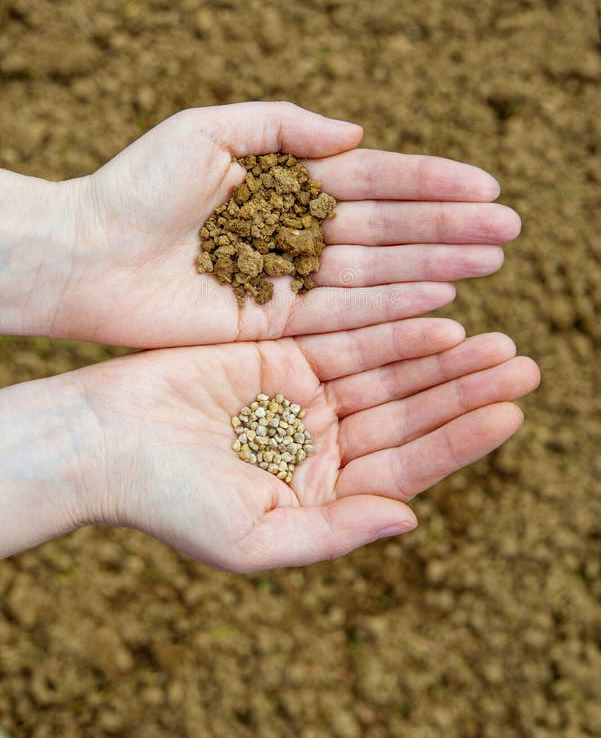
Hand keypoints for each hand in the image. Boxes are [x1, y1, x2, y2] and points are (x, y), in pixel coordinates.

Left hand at [4, 102, 519, 345]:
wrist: (88, 252)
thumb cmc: (139, 184)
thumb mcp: (210, 131)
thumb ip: (285, 124)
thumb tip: (358, 135)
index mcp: (288, 180)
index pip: (373, 180)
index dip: (429, 183)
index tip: (486, 186)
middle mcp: (299, 231)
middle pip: (387, 228)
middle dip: (448, 228)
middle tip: (508, 231)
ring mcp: (291, 279)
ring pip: (376, 272)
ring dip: (435, 267)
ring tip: (490, 262)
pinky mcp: (275, 322)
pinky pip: (344, 315)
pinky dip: (391, 308)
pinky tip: (439, 300)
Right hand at [55, 318, 537, 571]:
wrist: (105, 439)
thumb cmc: (169, 502)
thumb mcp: (254, 538)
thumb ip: (334, 532)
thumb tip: (410, 520)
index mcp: (323, 494)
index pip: (407, 467)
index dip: (460, 440)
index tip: (509, 413)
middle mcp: (323, 444)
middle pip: (409, 414)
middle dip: (463, 390)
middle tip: (521, 363)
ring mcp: (307, 397)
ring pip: (389, 373)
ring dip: (441, 357)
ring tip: (495, 340)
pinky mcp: (285, 354)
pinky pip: (350, 338)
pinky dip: (392, 328)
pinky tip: (437, 315)